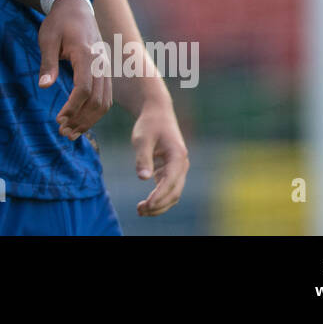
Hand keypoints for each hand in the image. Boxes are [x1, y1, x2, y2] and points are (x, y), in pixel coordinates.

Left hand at [40, 0, 111, 137]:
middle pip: (98, 99)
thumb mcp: (47, 39)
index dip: (73, 107)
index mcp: (86, 53)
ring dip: (89, 120)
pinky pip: (106, 96)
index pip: (84, 88)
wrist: (75, 8)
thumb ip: (47, 63)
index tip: (58, 119)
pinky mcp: (105, 72)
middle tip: (62, 132)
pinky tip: (81, 122)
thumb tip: (44, 86)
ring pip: (105, 101)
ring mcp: (105, 67)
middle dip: (81, 119)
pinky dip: (95, 112)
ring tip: (71, 133)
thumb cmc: (58, 23)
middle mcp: (100, 62)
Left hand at [131, 101, 188, 215]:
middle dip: (159, 204)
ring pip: (173, 193)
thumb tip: (143, 178)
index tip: (146, 204)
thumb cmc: (149, 124)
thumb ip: (143, 157)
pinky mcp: (171, 170)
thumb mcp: (142, 138)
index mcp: (178, 155)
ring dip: (160, 204)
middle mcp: (182, 164)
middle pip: (175, 192)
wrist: (157, 112)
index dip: (159, 195)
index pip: (170, 181)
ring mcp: (178, 168)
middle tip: (140, 211)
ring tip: (141, 211)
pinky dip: (159, 198)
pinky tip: (146, 204)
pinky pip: (168, 189)